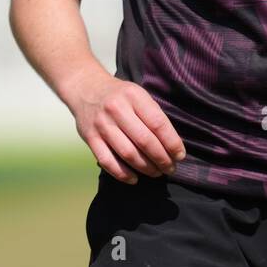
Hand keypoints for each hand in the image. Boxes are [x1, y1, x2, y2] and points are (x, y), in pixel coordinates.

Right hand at [64, 67, 186, 183]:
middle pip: (144, 141)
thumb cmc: (120, 95)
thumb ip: (153, 115)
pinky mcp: (90, 137)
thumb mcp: (138, 94)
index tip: (180, 155)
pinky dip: (122, 173)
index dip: (172, 143)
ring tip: (156, 173)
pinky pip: (107, 161)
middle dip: (162, 159)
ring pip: (128, 153)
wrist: (86, 88)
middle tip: (171, 168)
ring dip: (146, 168)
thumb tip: (172, 145)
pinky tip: (134, 178)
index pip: (158, 124)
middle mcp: (117, 109)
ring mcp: (102, 124)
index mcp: (134, 96)